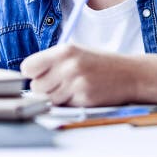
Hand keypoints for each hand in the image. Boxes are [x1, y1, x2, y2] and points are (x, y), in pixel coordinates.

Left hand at [20, 44, 135, 105]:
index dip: (31, 73)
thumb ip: (52, 61)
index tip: (39, 74)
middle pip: (36, 86)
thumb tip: (26, 76)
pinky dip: (69, 103)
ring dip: (56, 97)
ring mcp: (76, 83)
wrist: (130, 74)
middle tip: (58, 83)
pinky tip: (81, 94)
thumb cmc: (99, 64)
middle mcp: (68, 66)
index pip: (28, 67)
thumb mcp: (75, 53)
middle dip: (44, 88)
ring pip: (48, 99)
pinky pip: (64, 106)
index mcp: (64, 51)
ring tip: (71, 88)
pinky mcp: (84, 99)